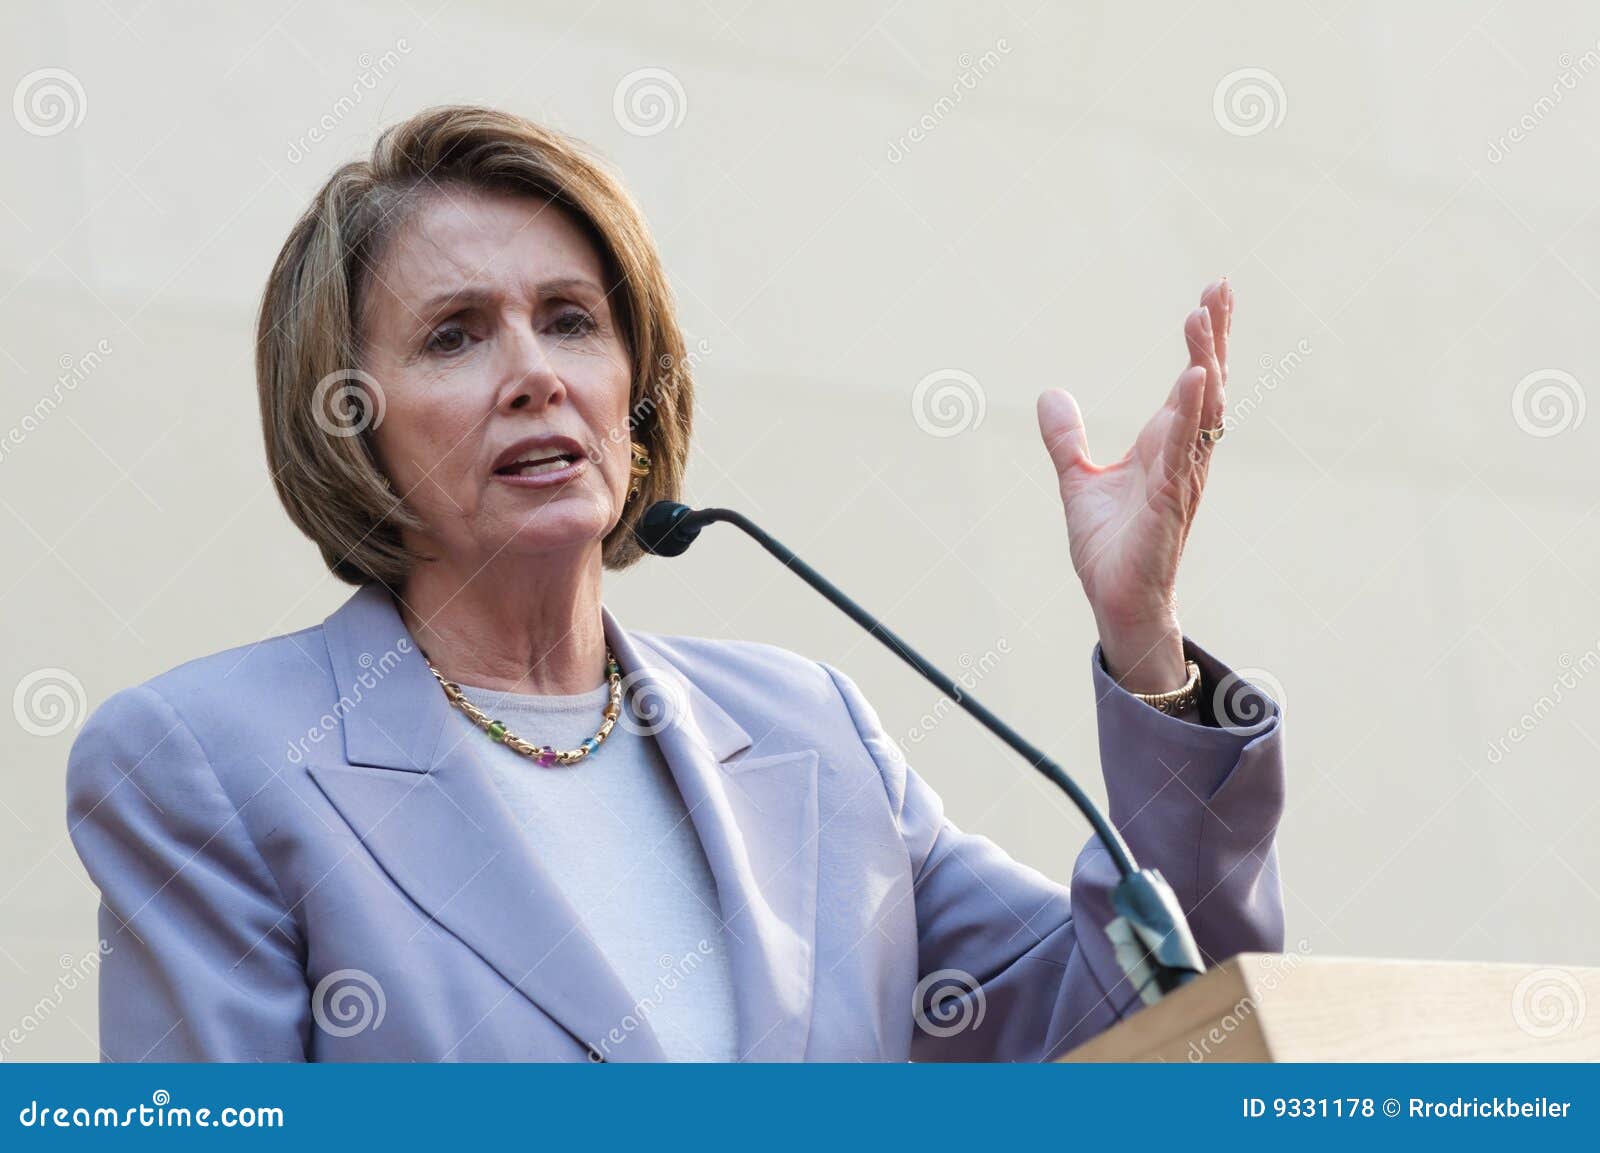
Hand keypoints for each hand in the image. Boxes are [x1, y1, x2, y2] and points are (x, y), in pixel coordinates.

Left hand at [1036, 278, 1232, 693]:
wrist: (1115, 600)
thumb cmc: (1111, 546)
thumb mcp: (1078, 481)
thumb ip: (1066, 439)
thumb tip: (1048, 395)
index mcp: (1166, 445)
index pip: (1192, 381)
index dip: (1205, 340)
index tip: (1211, 296)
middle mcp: (1184, 454)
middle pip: (1207, 384)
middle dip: (1215, 336)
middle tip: (1219, 288)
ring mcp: (1181, 477)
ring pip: (1202, 411)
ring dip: (1204, 363)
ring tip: (1203, 319)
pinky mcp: (1169, 501)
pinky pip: (1183, 450)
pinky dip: (1188, 414)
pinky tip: (1194, 379)